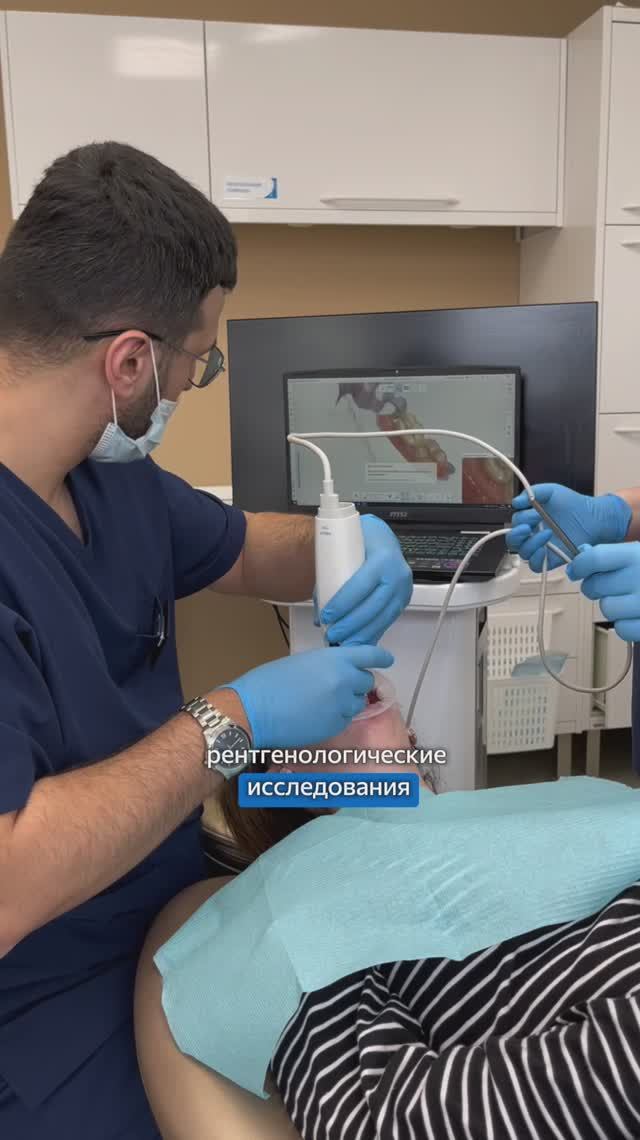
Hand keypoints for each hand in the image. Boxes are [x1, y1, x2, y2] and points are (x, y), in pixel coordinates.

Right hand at [225, 644, 393, 747]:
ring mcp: (341, 705)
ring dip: (346, 702)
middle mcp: (344, 681)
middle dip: (357, 683)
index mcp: (335, 659)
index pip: (369, 655)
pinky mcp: (335, 726)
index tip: (386, 659)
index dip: (380, 657)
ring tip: (320, 702)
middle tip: (338, 685)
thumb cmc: (269, 682)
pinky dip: (336, 717)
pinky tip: (315, 715)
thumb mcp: (302, 662)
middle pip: (366, 681)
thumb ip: (327, 664)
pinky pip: (345, 719)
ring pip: (356, 703)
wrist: (253, 711)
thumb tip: (338, 671)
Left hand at [320, 515, 412, 644]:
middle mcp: (397, 574)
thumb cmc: (360, 541)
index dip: (343, 604)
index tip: (326, 617)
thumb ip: (330, 579)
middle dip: (350, 625)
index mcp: (382, 558)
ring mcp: (404, 589)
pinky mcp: (405, 599)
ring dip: (362, 634)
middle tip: (332, 634)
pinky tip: (360, 642)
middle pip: (372, 606)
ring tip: (343, 643)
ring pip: (382, 618)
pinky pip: (388, 620)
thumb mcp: (343, 550)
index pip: (360, 586)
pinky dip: (373, 633)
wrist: (383, 538)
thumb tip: (319, 614)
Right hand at [507, 484, 630, 571]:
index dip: (521, 519)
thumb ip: (534, 492)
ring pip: (523, 553)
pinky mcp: (550, 559)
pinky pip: (535, 566)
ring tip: (547, 533)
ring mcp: (541, 547)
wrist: (592, 517)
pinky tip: (544, 550)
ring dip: (530, 544)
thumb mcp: (552, 491)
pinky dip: (536, 560)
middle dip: (517, 534)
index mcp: (530, 519)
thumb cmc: (572, 504)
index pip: (515, 523)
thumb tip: (516, 502)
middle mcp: (533, 534)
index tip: (534, 512)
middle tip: (529, 527)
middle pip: (513, 540)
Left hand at [567, 542, 639, 641]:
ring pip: (607, 608)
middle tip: (608, 585)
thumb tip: (582, 555)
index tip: (576, 570)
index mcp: (637, 555)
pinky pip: (622, 629)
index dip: (580, 565)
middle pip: (595, 585)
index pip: (595, 558)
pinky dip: (626, 625)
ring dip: (612, 605)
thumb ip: (614, 554)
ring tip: (629, 599)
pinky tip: (636, 614)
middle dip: (595, 586)